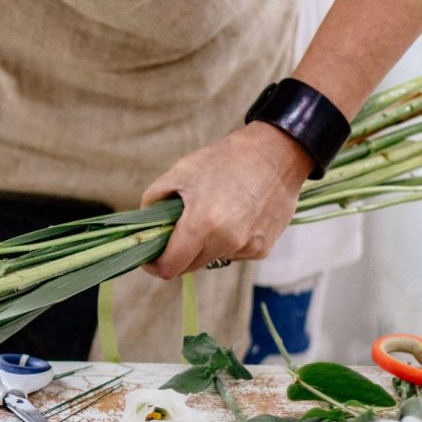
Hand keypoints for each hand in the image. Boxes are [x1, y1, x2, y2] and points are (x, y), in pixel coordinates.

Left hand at [141, 125, 314, 279]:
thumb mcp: (181, 171)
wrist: (276, 155)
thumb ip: (154, 198)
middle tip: (178, 230)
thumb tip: (145, 223)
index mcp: (202, 225)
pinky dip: (226, 242)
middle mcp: (226, 242)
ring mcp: (247, 248)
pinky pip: (233, 254)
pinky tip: (235, 217)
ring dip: (204, 247)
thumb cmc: (225, 160)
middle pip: (189, 267)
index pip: (171, 267)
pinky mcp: (262, 249)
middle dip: (179, 253)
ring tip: (212, 215)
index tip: (151, 257)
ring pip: (211, 260)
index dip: (156, 265)